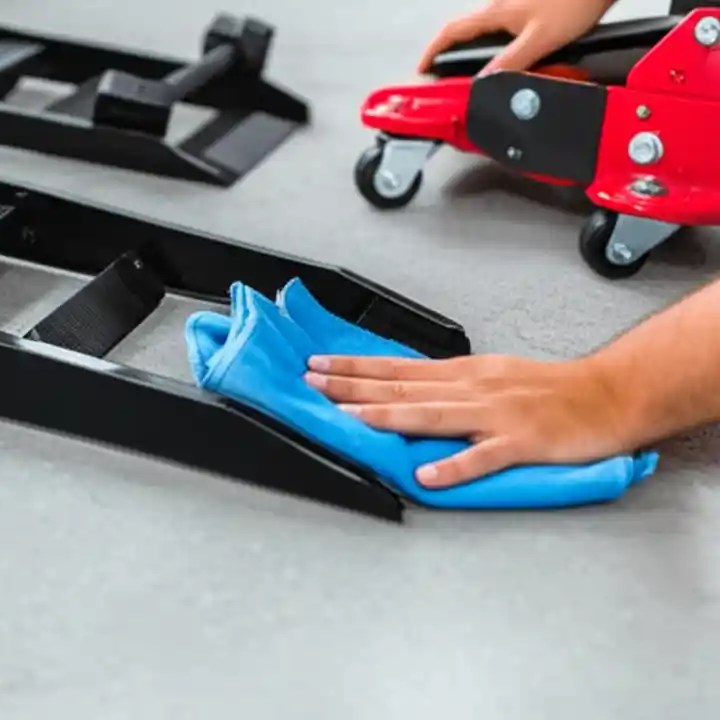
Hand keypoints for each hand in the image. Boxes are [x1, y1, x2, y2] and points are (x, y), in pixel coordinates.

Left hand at [304, 353, 638, 488]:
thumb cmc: (550, 389)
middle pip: (403, 385)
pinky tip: (427, 475)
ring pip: (433, 414)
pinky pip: (483, 457)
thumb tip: (403, 391)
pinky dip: (454, 466)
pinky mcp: (522, 442)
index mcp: (463, 374)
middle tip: (313, 382)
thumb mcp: (491, 377)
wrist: (609, 395)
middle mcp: (472, 388)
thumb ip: (447, 387)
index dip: (355, 367)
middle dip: (354, 384)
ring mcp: (496, 415)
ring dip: (390, 415)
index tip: (318, 365)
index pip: (397, 368)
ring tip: (353, 418)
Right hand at [417, 0, 617, 73]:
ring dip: (481, 49)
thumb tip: (486, 83)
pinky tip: (519, 53)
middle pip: (467, 31)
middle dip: (453, 51)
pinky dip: (504, 44)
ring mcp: (518, 4)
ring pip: (489, 29)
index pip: (451, 33)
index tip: (423, 67)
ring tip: (483, 69)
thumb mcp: (541, 39)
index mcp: (496, 13)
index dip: (432, 52)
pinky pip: (509, 28)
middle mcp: (502, 5)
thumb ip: (511, 63)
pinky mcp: (535, 5)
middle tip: (448, 70)